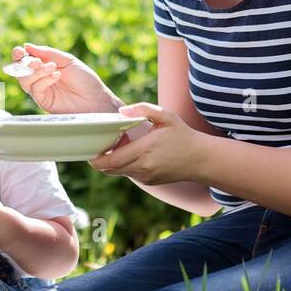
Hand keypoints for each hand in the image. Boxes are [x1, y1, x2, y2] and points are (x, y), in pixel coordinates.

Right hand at [9, 42, 120, 115]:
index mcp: (43, 66)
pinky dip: (44, 80)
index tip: (20, 50)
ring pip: (25, 80)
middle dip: (25, 63)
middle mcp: (39, 78)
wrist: (94, 98)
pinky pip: (36, 89)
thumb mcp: (67, 60)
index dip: (19, 55)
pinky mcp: (43, 101)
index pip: (25, 59)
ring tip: (52, 67)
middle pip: (20, 70)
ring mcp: (40, 91)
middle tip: (36, 61)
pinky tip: (56, 75)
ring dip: (36, 71)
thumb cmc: (83, 79)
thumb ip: (47, 53)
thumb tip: (27, 46)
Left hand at [88, 103, 203, 184]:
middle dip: (100, 162)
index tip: (90, 153)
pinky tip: (131, 154)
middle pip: (111, 169)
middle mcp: (144, 166)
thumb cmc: (182, 135)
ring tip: (115, 149)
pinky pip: (130, 174)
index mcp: (145, 149)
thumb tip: (121, 112)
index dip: (97, 159)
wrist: (200, 159)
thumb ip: (143, 109)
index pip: (113, 160)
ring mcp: (146, 176)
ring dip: (112, 163)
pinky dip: (124, 166)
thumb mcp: (165, 116)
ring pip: (119, 172)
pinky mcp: (149, 181)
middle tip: (96, 150)